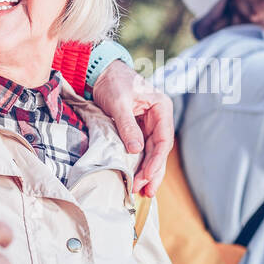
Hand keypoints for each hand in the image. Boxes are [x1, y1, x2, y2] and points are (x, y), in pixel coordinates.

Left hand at [90, 58, 173, 196]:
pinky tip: (136, 179)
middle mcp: (159, 118)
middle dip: (153, 171)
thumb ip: (128, 126)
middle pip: (159, 150)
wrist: (100, 72)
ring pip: (151, 153)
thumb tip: (135, 150)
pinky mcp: (137, 130)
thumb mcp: (119, 102)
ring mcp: (149, 125)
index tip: (148, 175)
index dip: (157, 160)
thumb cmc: (113, 82)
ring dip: (147, 172)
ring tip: (142, 191)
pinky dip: (138, 164)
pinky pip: (140, 151)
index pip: (163, 138)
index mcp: (161, 108)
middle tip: (146, 191)